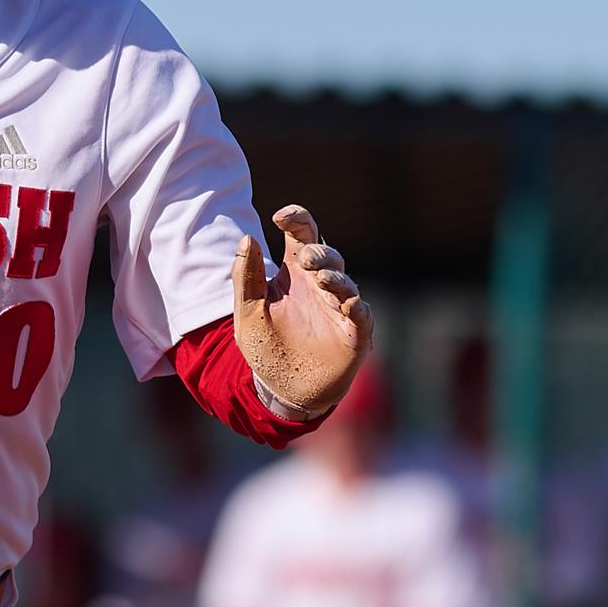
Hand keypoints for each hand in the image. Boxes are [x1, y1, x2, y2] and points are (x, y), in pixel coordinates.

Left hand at [232, 205, 373, 414]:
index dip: (296, 218)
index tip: (281, 216)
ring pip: (346, 282)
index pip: (301, 235)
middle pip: (328, 255)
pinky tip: (348, 305)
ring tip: (321, 278)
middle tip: (305, 258)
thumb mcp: (247, 312)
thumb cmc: (267, 346)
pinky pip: (362, 315)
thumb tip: (247, 238)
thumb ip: (245, 277)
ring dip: (336, 277)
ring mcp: (339, 308)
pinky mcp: (354, 334)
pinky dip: (357, 307)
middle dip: (318, 252)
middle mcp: (320, 285)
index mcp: (294, 273)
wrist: (283, 390)